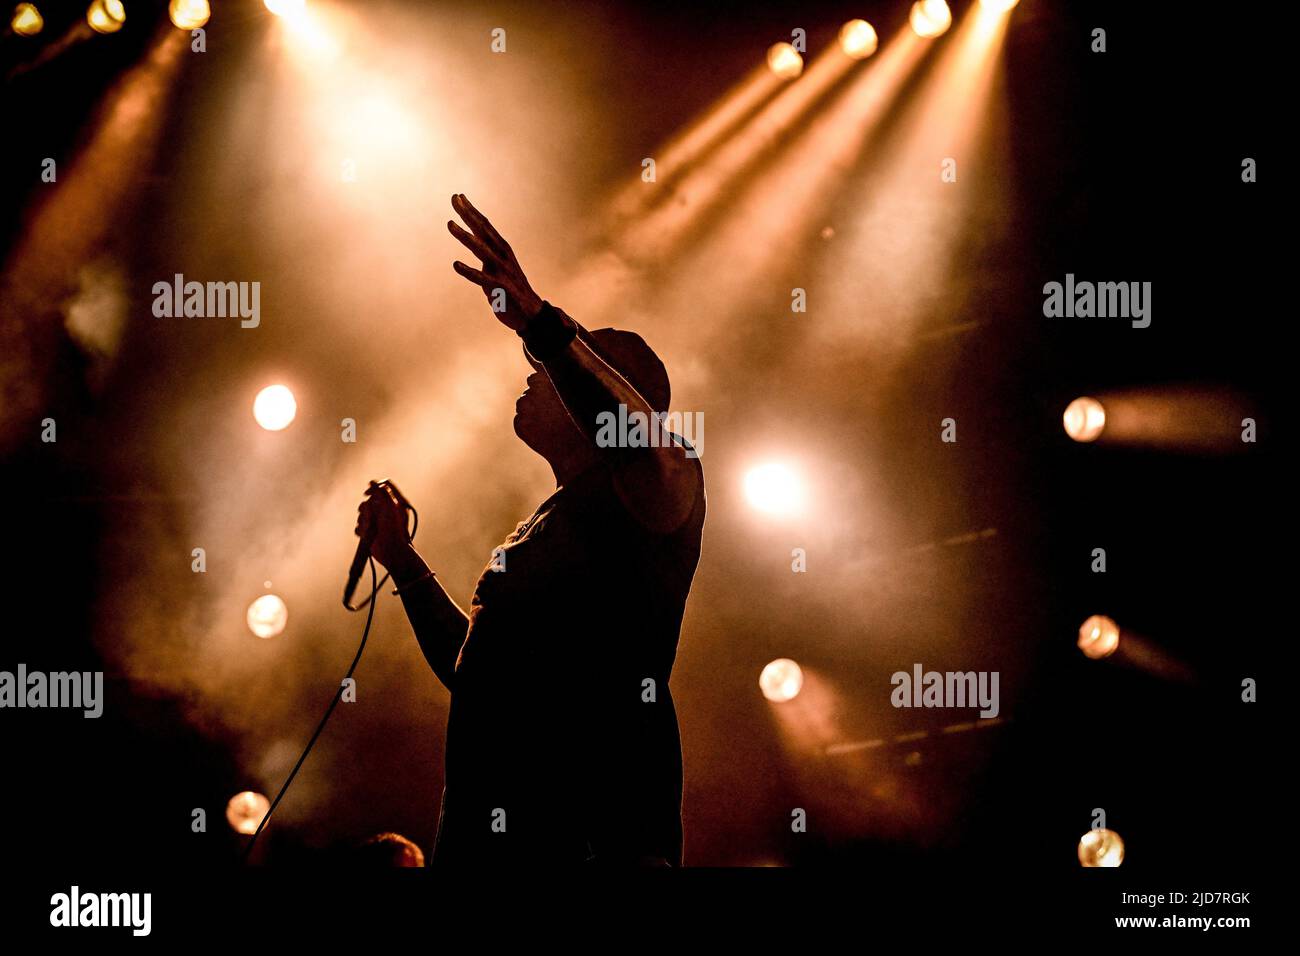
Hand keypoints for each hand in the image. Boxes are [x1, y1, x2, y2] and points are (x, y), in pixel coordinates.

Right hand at [355, 480, 413, 571]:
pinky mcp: (369, 532)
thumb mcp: (391, 507)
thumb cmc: (395, 529)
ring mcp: (377, 522)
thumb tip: (372, 482)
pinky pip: (358, 527)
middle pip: (368, 501)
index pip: (382, 487)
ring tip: (371, 529)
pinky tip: (367, 535)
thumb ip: (382, 492)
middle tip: (372, 519)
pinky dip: (361, 530)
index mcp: (394, 503)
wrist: (392, 551)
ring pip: (361, 514)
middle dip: (367, 510)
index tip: (367, 495)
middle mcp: (385, 511)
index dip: (374, 489)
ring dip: (364, 521)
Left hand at [448, 193, 542, 330]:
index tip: (458, 196)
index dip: (471, 211)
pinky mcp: (499, 288)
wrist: (531, 314)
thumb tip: (475, 244)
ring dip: (465, 236)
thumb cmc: (512, 290)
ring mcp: (502, 271)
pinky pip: (481, 278)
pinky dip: (469, 271)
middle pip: (483, 230)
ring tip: (450, 224)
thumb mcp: (499, 267)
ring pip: (481, 249)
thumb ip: (487, 255)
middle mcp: (502, 256)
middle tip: (455, 199)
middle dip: (468, 214)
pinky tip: (456, 265)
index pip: (485, 226)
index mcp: (502, 249)